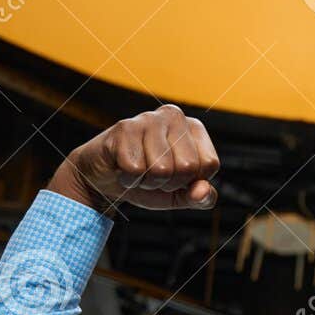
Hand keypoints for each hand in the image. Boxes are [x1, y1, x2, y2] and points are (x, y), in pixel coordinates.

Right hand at [53, 104, 219, 212]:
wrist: (105, 178)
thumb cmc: (147, 181)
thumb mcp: (180, 195)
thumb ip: (201, 197)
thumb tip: (203, 191)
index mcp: (194, 128)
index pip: (209, 164)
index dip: (191, 181)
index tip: (176, 176)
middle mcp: (174, 116)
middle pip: (187, 167)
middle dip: (168, 183)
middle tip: (154, 175)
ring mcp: (148, 119)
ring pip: (161, 169)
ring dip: (147, 182)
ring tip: (139, 170)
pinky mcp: (124, 128)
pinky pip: (135, 169)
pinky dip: (129, 179)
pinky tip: (123, 167)